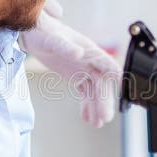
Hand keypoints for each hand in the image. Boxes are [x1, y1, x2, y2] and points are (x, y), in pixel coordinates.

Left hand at [21, 9, 120, 127]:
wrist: (33, 33)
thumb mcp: (52, 39)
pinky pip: (85, 93)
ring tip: (97, 124)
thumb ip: (66, 46)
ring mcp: (83, 69)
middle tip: (105, 118)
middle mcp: (90, 61)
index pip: (107, 64)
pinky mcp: (76, 76)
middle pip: (101, 83)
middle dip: (104, 101)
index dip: (116, 75)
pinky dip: (86, 106)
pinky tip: (87, 118)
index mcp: (89, 50)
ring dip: (96, 107)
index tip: (123, 88)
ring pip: (94, 91)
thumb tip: (78, 52)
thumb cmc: (43, 32)